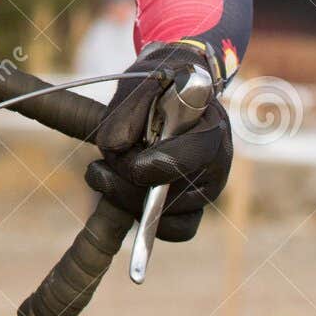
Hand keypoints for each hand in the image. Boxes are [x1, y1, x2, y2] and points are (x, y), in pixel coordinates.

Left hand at [84, 42, 231, 241]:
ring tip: (103, 174)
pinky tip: (118, 193)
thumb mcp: (141, 85)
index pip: (191, 158)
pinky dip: (143, 220)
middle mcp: (218, 164)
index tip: (120, 156)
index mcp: (212, 128)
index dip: (153, 164)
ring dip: (127, 200)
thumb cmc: (159, 85)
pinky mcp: (193, 207)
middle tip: (97, 169)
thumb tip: (112, 146)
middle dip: (127, 186)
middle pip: (174, 196)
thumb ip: (126, 114)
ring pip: (168, 217)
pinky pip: (174, 230)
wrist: (175, 89)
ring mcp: (207, 189)